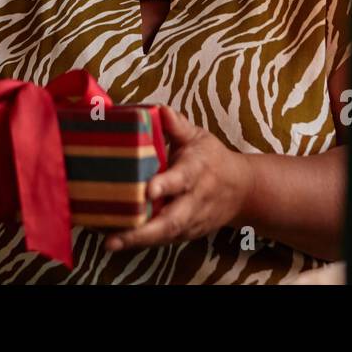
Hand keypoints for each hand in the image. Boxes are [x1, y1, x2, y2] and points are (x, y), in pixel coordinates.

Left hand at [104, 107, 252, 252]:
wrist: (240, 191)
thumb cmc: (213, 160)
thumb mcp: (199, 138)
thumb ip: (177, 126)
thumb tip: (159, 109)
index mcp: (196, 171)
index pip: (182, 179)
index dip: (166, 185)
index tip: (149, 190)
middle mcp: (194, 200)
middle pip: (172, 220)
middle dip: (143, 231)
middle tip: (115, 236)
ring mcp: (191, 221)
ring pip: (165, 235)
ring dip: (138, 241)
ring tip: (110, 242)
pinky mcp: (185, 233)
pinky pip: (163, 240)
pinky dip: (141, 242)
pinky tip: (118, 240)